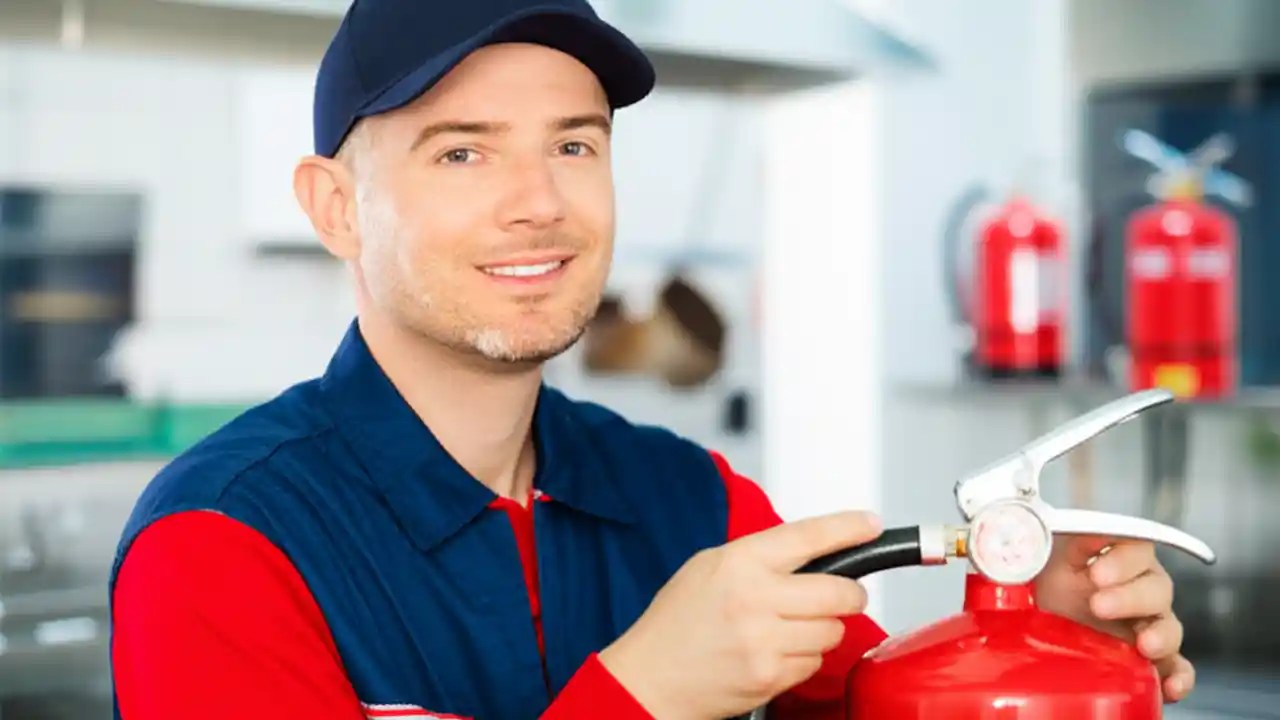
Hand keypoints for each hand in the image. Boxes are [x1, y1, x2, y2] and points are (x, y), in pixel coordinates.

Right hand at [598, 511, 882, 719]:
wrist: (650, 679)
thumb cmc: (677, 622)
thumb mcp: (709, 566)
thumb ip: (759, 556)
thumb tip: (812, 552)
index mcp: (740, 561)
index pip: (809, 536)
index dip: (847, 528)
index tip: (869, 524)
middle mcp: (756, 598)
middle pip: (839, 591)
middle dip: (848, 595)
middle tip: (840, 595)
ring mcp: (766, 640)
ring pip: (833, 631)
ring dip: (822, 629)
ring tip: (788, 628)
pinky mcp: (772, 675)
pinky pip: (815, 662)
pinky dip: (804, 657)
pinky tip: (774, 652)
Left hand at [1034, 535, 1194, 702]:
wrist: (1037, 625)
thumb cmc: (1045, 584)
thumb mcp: (1049, 558)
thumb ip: (1064, 542)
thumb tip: (1070, 528)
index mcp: (1119, 558)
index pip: (1137, 547)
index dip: (1123, 560)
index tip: (1097, 573)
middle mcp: (1141, 589)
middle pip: (1157, 587)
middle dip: (1130, 597)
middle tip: (1098, 605)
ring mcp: (1148, 626)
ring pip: (1170, 626)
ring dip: (1161, 635)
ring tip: (1143, 644)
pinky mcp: (1150, 661)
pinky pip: (1177, 668)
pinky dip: (1178, 677)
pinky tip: (1168, 685)